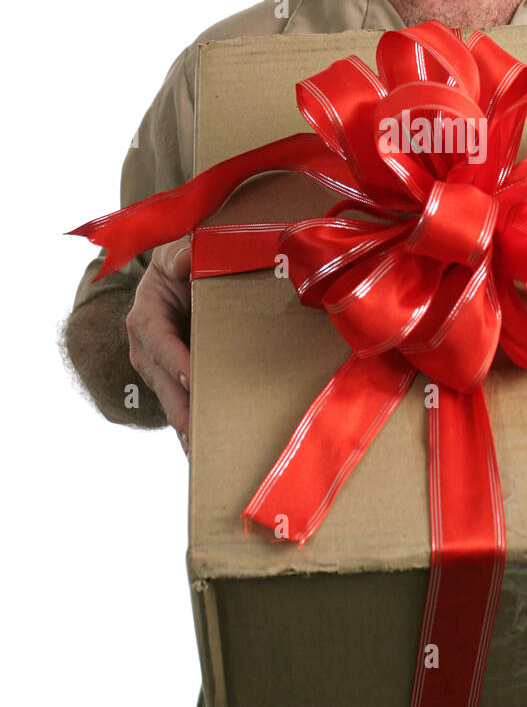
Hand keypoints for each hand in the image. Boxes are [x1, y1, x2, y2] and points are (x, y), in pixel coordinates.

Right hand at [126, 237, 191, 452]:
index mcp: (145, 317)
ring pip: (170, 400)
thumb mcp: (175, 252)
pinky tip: (202, 449)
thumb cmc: (178, 262)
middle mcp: (145, 348)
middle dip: (181, 408)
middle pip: (162, 382)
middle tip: (198, 433)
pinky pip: (179, 403)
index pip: (159, 341)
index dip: (174, 360)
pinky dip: (190, 427)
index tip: (191, 378)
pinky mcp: (170, 379)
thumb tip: (186, 260)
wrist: (174, 274)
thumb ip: (180, 255)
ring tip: (202, 454)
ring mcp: (156, 368)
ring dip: (185, 427)